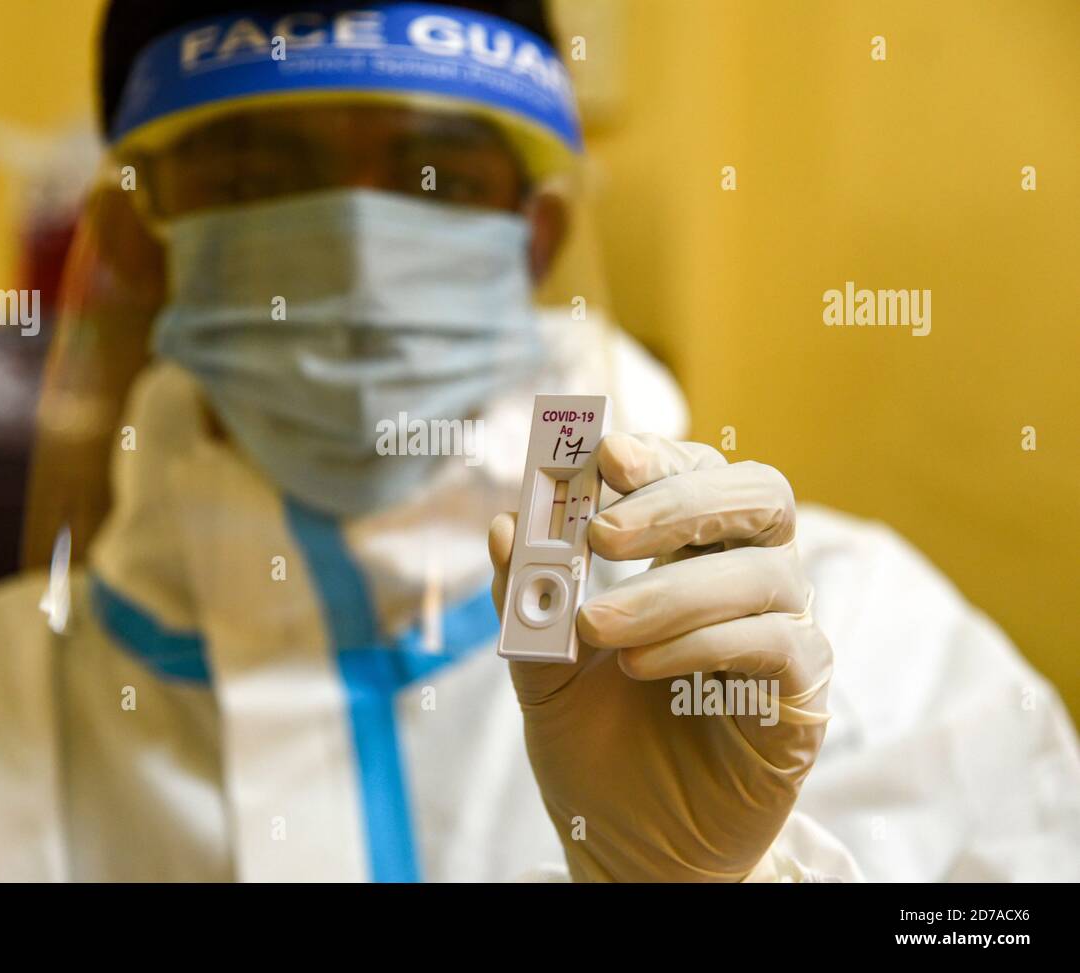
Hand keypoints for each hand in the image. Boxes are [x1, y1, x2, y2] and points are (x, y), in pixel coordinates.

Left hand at [489, 432, 832, 880]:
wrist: (626, 842)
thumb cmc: (594, 743)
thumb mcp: (541, 668)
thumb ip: (526, 600)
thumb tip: (504, 526)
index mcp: (693, 555)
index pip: (699, 473)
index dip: (660, 454)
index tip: (603, 456)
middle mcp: (750, 579)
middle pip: (759, 496)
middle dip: (679, 501)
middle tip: (603, 533)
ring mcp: (784, 635)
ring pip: (763, 573)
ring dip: (669, 591)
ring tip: (595, 629)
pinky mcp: (800, 698)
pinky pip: (778, 644)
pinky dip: (703, 644)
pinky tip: (641, 667)